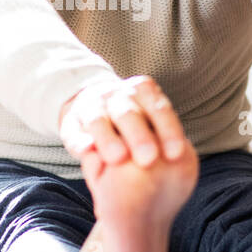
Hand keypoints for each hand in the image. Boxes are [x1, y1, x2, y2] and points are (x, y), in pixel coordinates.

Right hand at [58, 75, 188, 169]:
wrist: (94, 109)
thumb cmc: (135, 125)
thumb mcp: (153, 122)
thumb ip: (164, 136)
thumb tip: (181, 156)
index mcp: (143, 91)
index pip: (159, 109)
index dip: (168, 131)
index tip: (176, 155)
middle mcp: (116, 95)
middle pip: (129, 114)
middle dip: (139, 137)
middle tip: (149, 160)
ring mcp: (91, 107)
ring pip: (99, 121)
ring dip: (108, 139)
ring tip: (118, 159)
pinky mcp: (70, 123)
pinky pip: (73, 131)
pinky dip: (80, 141)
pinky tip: (86, 151)